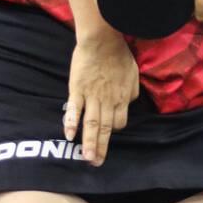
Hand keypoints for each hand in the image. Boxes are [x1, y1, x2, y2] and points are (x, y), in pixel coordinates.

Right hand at [63, 31, 140, 165]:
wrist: (103, 39)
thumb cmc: (119, 54)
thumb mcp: (133, 74)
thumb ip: (131, 90)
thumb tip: (128, 102)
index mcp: (121, 97)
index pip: (119, 121)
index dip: (115, 129)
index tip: (109, 134)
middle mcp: (107, 100)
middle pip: (106, 128)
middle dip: (102, 147)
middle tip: (96, 164)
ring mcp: (91, 96)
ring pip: (91, 124)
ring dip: (89, 142)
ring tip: (86, 158)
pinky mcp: (77, 89)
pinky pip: (74, 110)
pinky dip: (72, 123)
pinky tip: (69, 136)